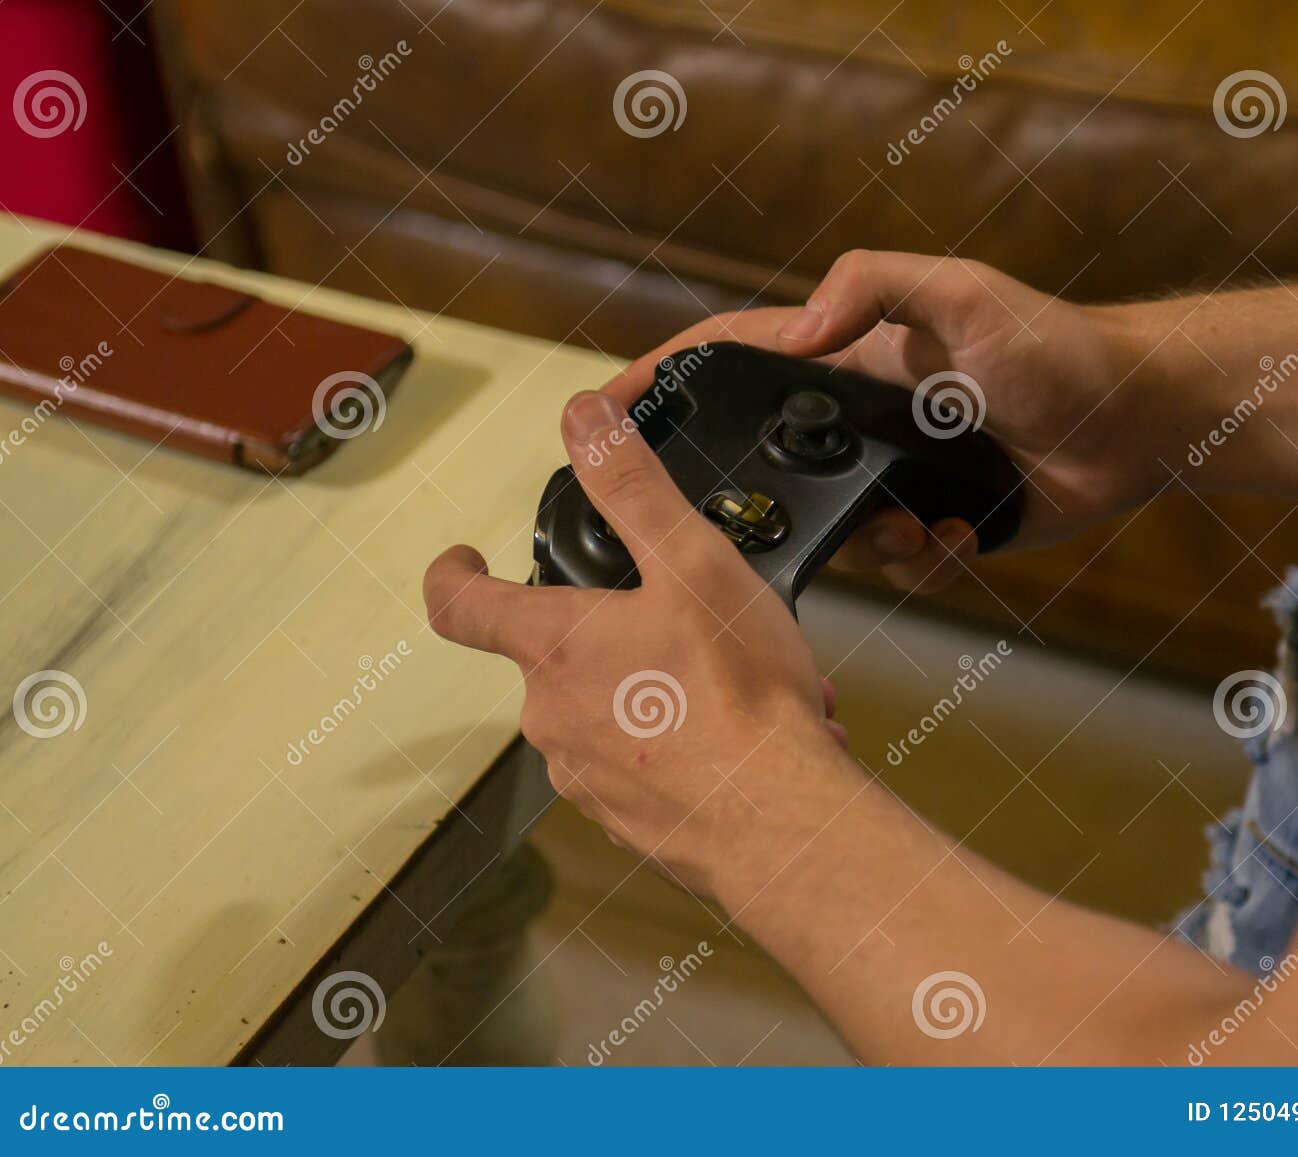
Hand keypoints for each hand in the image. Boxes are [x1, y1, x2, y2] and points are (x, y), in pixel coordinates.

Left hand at [423, 391, 855, 895]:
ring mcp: (587, 778)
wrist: (779, 824)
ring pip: (614, 711)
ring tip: (744, 682)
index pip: (460, 605)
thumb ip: (632, 486)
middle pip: (558, 655)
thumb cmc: (737, 697)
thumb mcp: (692, 562)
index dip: (454, 573)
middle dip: (624, 632)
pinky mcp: (631, 823)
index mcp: (552, 648)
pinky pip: (648, 766)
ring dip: (668, 690)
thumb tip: (582, 419)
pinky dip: (689, 742)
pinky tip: (750, 735)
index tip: (462, 558)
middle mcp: (552, 718)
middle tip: (698, 623)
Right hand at [601, 250, 1168, 591]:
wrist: (1136, 423)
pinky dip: (924, 558)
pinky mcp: (936, 525)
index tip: (606, 402)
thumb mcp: (962, 293)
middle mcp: (863, 417)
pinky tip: (962, 533)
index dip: (668, 374)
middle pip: (772, 457)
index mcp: (854, 353)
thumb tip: (795, 333)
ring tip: (918, 521)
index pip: (738, 355)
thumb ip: (874, 285)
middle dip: (755, 493)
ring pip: (831, 527)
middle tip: (739, 523)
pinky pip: (898, 563)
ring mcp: (896, 475)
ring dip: (865, 538)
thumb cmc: (1058, 346)